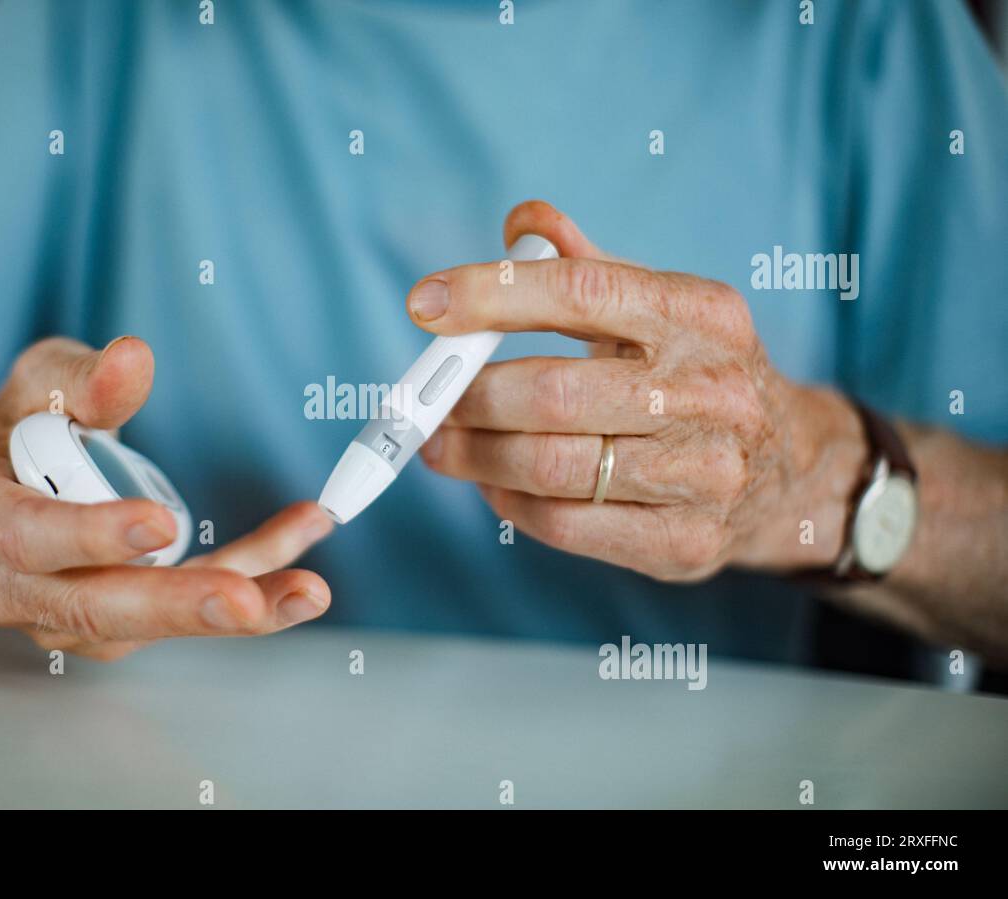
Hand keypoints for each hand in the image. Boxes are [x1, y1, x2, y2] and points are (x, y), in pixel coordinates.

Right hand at [0, 336, 332, 659]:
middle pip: (92, 607)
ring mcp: (63, 615)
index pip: (25, 535)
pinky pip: (185, 611)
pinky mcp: (118, 626)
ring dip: (233, 609)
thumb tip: (133, 359)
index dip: (89, 535)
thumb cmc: (26, 424)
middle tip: (245, 601)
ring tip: (305, 591)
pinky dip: (250, 579)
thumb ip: (83, 376)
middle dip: (175, 607)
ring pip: (150, 625)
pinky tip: (302, 551)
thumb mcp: (44, 379)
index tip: (160, 523)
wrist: (11, 478)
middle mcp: (12, 581)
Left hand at [406, 201, 864, 581]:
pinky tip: (493, 485)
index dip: (492, 294)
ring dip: (476, 455)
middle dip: (470, 398)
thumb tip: (522, 223)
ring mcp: (703, 473)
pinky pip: (565, 525)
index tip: (425, 304)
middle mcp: (710, 391)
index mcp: (699, 315)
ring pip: (551, 466)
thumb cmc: (696, 375)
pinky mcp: (683, 543)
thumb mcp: (663, 306)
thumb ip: (587, 267)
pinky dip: (509, 503)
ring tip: (444, 444)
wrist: (793, 470)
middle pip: (552, 393)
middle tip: (428, 402)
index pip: (582, 291)